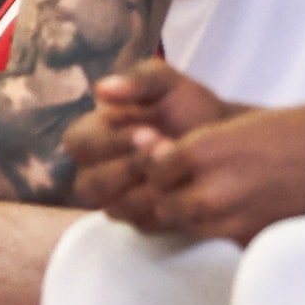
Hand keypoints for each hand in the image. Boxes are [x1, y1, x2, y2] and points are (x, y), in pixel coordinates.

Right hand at [62, 60, 237, 222]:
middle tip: (165, 151)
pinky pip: (142, 224)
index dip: (109, 142)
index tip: (148, 130)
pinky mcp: (142, 222)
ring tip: (178, 171)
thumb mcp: (166, 83)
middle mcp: (95, 172)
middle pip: (90, 184)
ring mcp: (116, 201)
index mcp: (90, 136)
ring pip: (114, 208)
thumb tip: (101, 90)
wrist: (226, 139)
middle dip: (128, 169)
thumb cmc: (187, 107)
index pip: (78, 145)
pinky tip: (186, 192)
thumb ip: (137, 80)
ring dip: (145, 191)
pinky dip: (163, 209)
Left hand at [91, 102, 304, 244]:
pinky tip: (235, 213)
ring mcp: (237, 220)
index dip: (155, 166)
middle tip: (178, 185)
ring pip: (188, 227)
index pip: (152, 169)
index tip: (164, 160)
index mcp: (207, 149)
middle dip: (165, 196)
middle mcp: (215, 188)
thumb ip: (200, 146)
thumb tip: (164, 158)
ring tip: (205, 198)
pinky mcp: (257, 241)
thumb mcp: (244, 125)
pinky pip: (222, 240)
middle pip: (163, 204)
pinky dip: (220, 230)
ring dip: (189, 216)